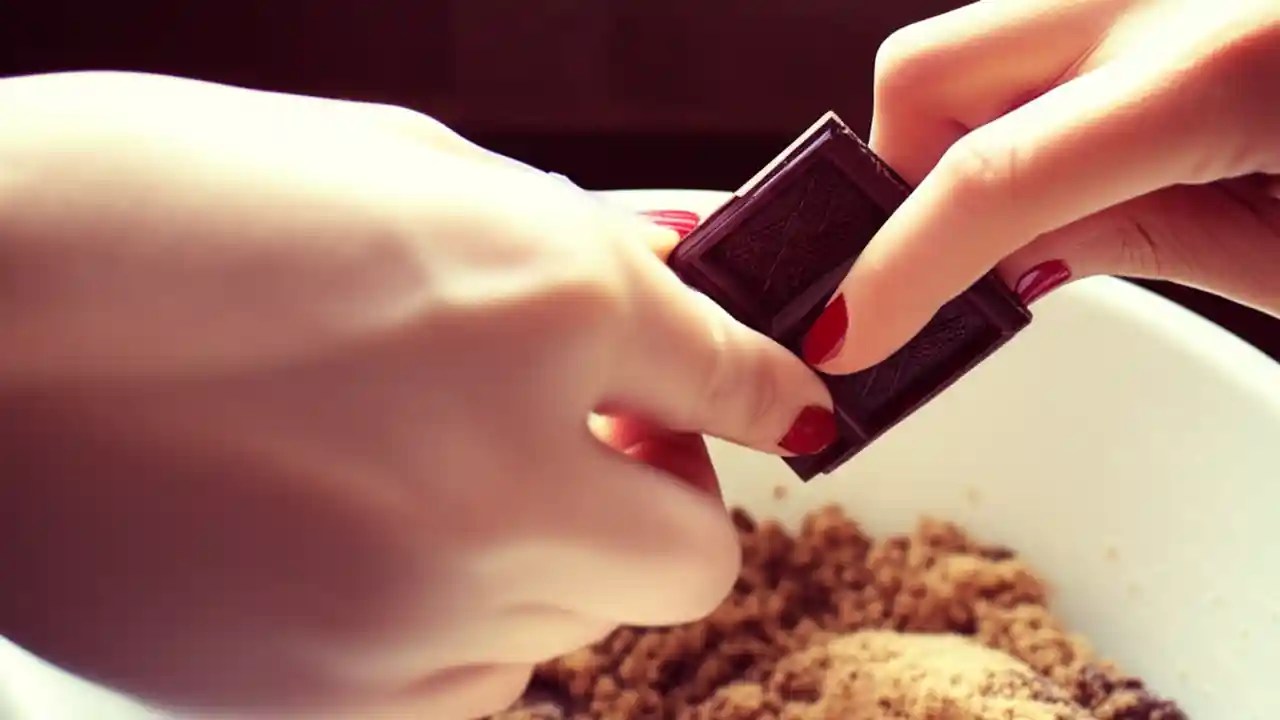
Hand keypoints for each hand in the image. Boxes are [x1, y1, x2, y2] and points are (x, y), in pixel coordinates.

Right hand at [0, 72, 833, 718]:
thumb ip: (565, 245)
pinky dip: (462, 619)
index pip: (740, 377)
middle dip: (668, 495)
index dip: (758, 385)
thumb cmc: (152, 207)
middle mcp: (507, 472)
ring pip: (581, 624)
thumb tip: (676, 284)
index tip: (761, 398)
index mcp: (542, 300)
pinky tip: (371, 543)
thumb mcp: (400, 171)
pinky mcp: (335, 696)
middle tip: (596, 439)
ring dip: (548, 552)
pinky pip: (477, 682)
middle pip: (695, 549)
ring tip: (429, 472)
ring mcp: (421, 607)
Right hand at [808, 0, 1279, 372]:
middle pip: (928, 71)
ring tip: (1030, 214)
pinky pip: (1026, 34)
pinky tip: (1074, 158)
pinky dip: (1010, 103)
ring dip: (952, 139)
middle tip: (942, 263)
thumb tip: (999, 261)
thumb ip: (1143, 243)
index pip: (996, 176)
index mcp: (1226, 66)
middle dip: (897, 180)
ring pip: (965, 44)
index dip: (900, 269)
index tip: (847, 338)